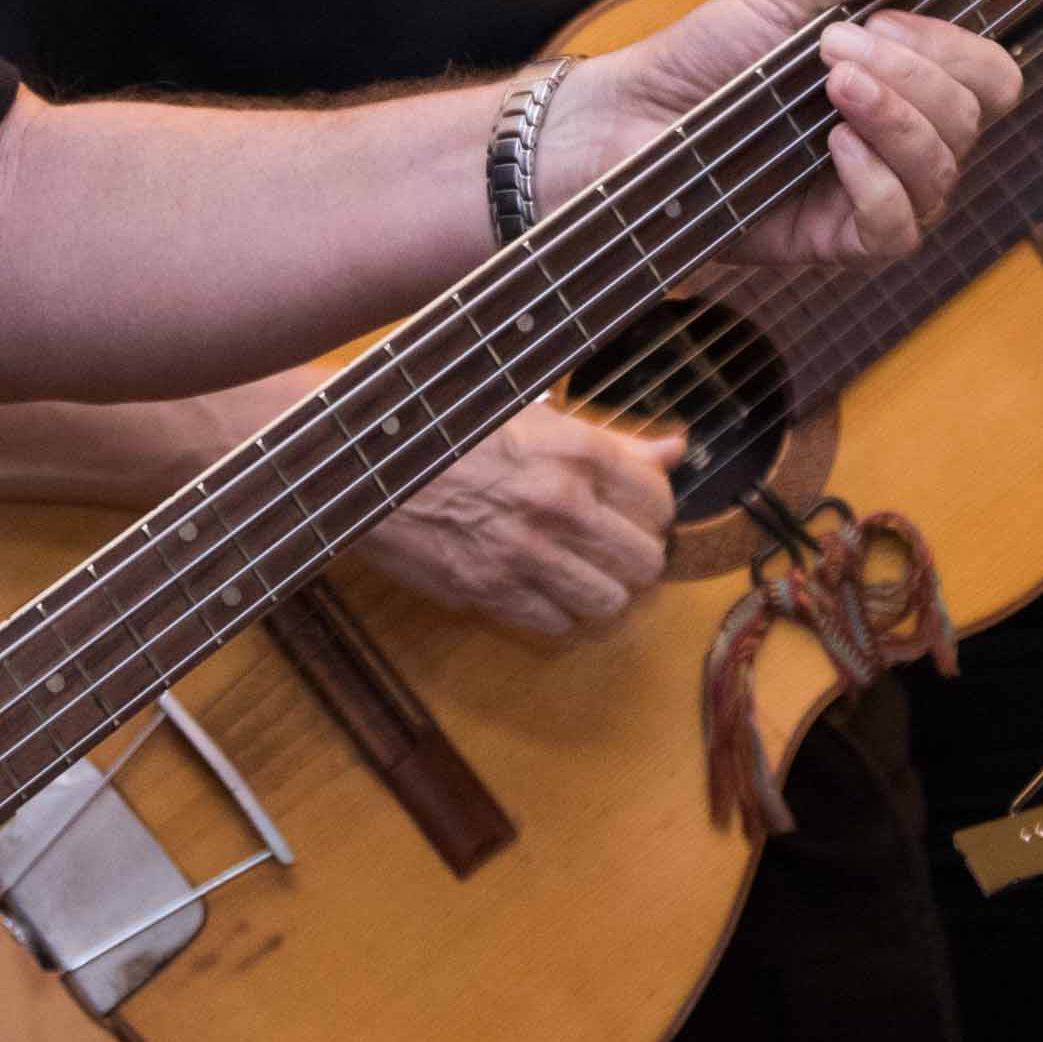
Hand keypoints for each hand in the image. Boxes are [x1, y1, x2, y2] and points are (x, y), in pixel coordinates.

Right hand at [352, 402, 679, 637]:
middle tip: (613, 541)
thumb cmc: (449, 428)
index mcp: (573, 452)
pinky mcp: (489, 592)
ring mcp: (524, 555)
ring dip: (604, 587)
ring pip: (611, 601)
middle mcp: (557, 505)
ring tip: (583, 566)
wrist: (367, 461)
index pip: (658, 500)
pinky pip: (558, 624)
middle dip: (637, 552)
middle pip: (646, 559)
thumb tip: (675, 450)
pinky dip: (559, 611)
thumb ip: (611, 442)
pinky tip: (543, 583)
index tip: (632, 505)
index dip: (651, 507)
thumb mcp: (534, 416)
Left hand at [550, 0, 1022, 267]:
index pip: (989, 77)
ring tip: (830, 87)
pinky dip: (877, 183)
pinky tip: (835, 147)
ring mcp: (873, 194)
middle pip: (972, 119)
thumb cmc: (709, 57)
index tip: (881, 20)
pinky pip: (898, 230)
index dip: (955, 49)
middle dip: (914, 75)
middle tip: (832, 50)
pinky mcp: (836, 243)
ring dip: (897, 119)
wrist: (631, 116)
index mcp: (906, 82)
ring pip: (943, 173)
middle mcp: (903, 141)